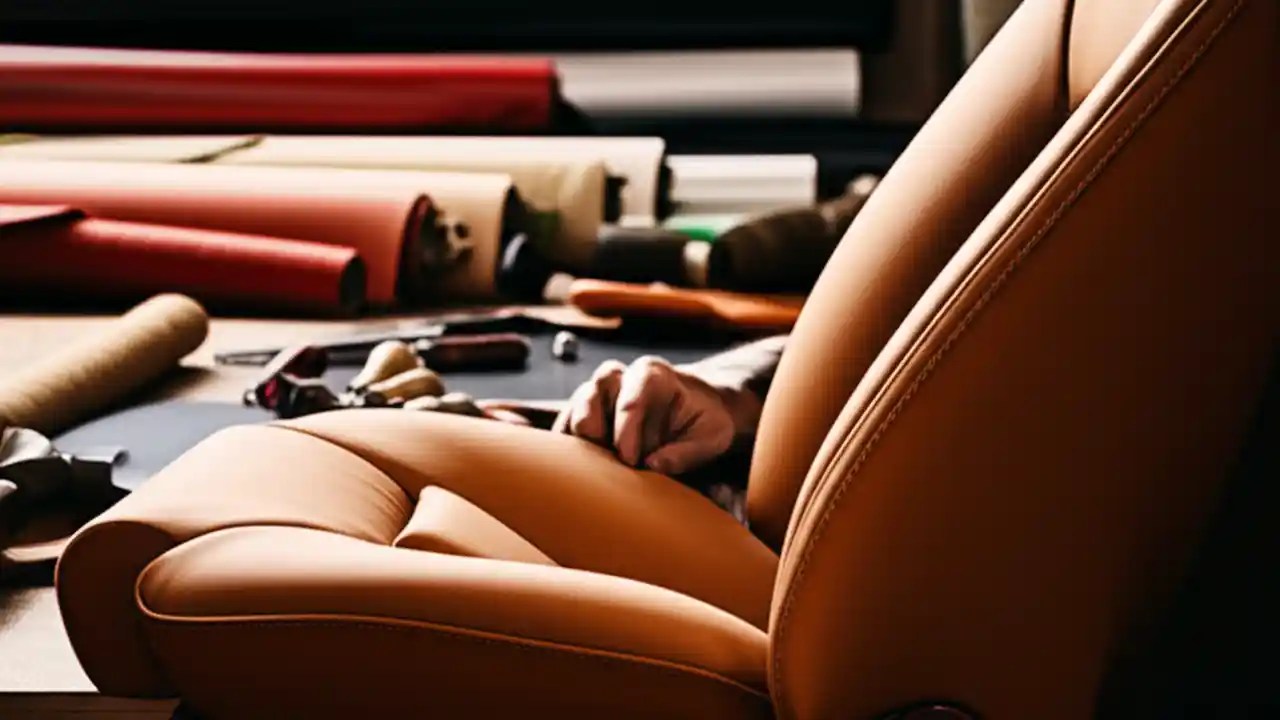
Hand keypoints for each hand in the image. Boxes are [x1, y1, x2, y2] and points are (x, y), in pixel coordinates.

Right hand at [551, 355, 758, 474]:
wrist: (696, 414)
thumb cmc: (705, 421)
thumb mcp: (713, 435)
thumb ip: (687, 451)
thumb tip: (653, 466)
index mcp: (653, 374)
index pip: (631, 396)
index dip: (627, 430)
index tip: (631, 461)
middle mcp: (620, 378)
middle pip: (592, 392)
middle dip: (592, 425)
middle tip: (604, 457)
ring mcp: (600, 395)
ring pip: (574, 407)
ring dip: (575, 437)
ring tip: (583, 466)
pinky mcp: (587, 415)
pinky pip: (566, 426)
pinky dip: (566, 446)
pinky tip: (573, 468)